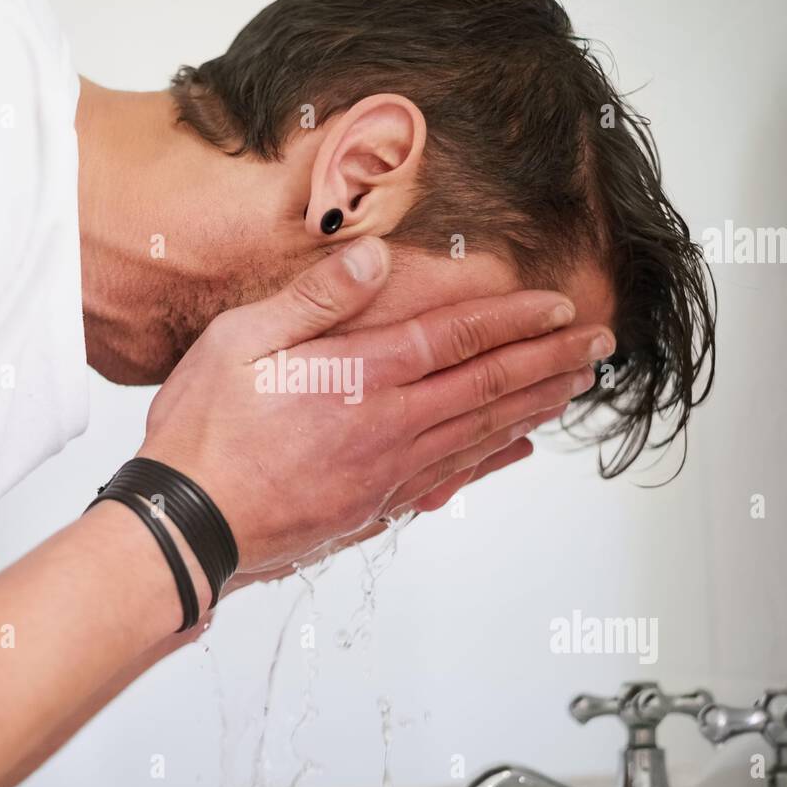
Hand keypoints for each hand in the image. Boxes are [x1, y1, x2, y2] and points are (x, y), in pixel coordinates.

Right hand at [138, 236, 612, 574]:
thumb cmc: (205, 433)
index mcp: (359, 379)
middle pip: (487, 387)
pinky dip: (493, 459)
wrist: (188, 527)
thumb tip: (376, 259)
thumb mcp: (240, 343)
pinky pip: (452, 478)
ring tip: (574, 387)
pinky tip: (515, 450)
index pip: (456, 338)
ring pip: (481, 433)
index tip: (561, 305)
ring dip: (534, 405)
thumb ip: (314, 301)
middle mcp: (388, 427)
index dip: (514, 318)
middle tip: (598, 345)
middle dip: (549, 360)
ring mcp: (387, 473)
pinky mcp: (374, 506)